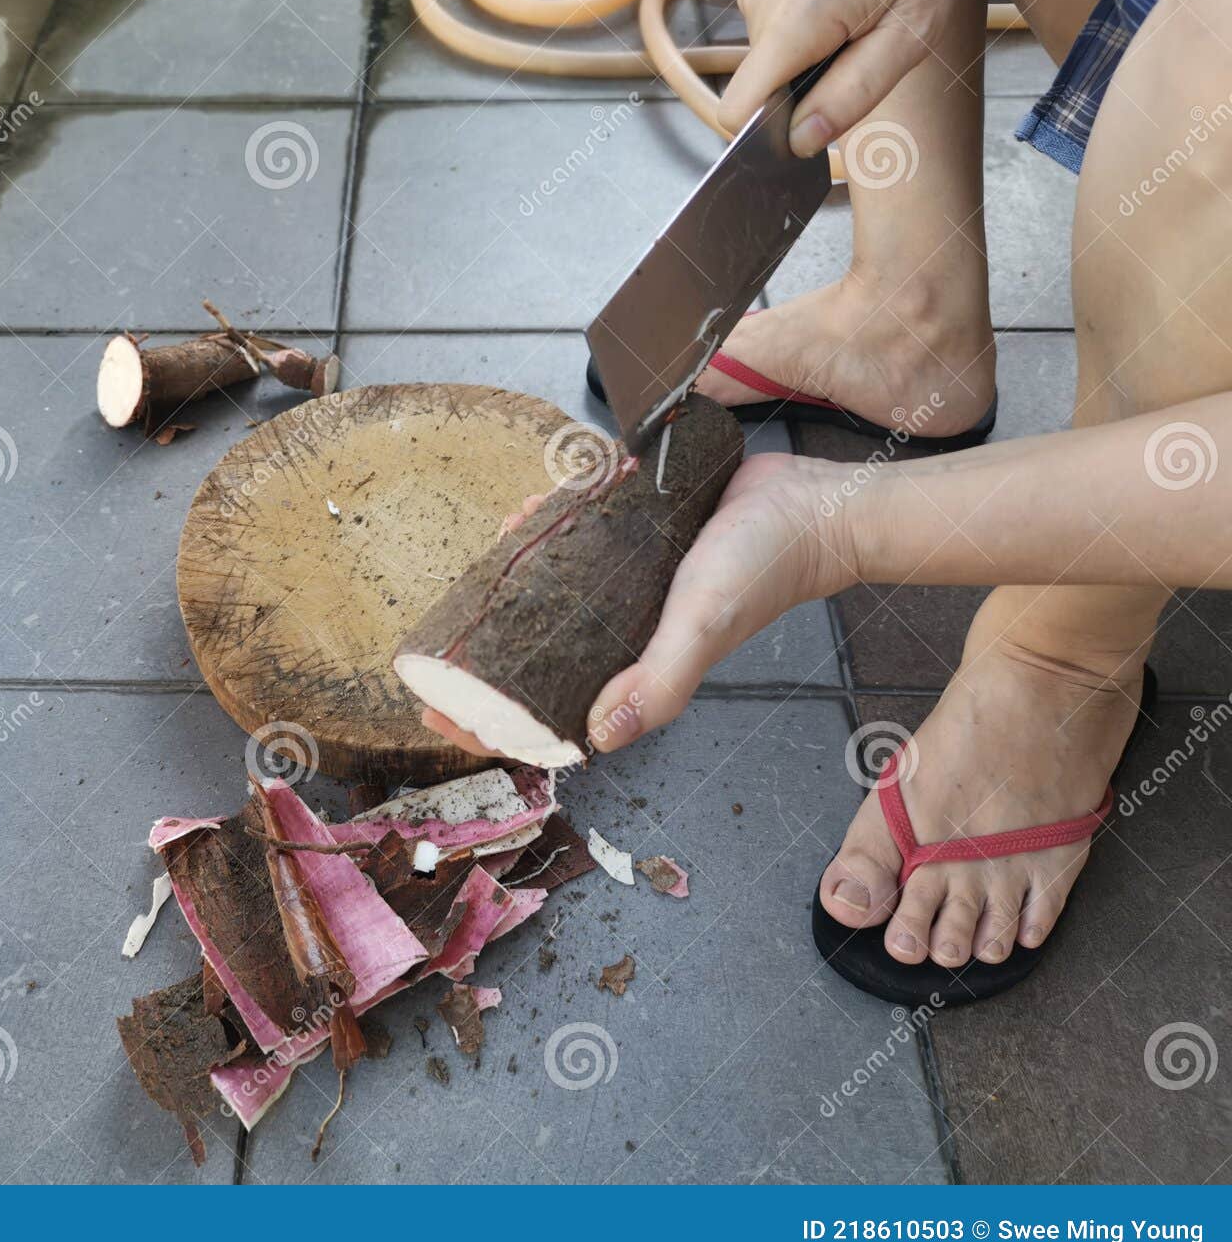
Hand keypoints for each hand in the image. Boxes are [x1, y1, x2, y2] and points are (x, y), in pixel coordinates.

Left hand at [425, 454, 856, 759]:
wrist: (810, 503)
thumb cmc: (761, 570)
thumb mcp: (703, 628)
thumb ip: (660, 682)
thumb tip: (598, 739)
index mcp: (633, 670)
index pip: (548, 710)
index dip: (489, 717)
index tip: (431, 710)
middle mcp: (624, 636)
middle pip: (539, 653)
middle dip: (487, 642)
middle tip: (451, 617)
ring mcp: (628, 590)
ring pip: (555, 594)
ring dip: (518, 572)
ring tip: (501, 539)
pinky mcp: (637, 544)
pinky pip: (581, 542)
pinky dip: (554, 526)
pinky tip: (540, 503)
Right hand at [720, 0, 969, 155]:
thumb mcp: (911, 35)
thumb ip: (853, 94)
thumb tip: (800, 142)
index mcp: (797, 20)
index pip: (738, 108)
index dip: (766, 129)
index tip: (803, 124)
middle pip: (758, 81)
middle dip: (801, 80)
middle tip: (852, 48)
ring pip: (765, 52)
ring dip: (803, 50)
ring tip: (849, 16)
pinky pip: (770, 22)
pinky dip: (800, 24)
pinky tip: (834, 0)